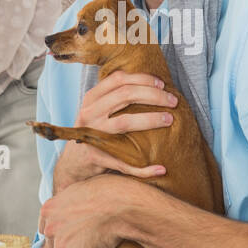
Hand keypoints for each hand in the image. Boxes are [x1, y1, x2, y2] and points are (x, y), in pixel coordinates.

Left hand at [40, 174, 149, 247]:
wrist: (118, 204)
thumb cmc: (106, 192)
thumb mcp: (78, 191)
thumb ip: (68, 203)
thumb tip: (71, 207)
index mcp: (48, 210)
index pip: (46, 229)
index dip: (58, 235)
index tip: (68, 239)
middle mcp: (51, 227)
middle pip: (54, 246)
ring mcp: (61, 244)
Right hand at [54, 71, 176, 189]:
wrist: (74, 162)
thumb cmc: (94, 131)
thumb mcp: (97, 109)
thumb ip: (114, 97)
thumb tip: (151, 85)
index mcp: (91, 98)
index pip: (118, 79)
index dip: (142, 78)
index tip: (162, 83)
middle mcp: (89, 113)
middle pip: (125, 95)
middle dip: (153, 95)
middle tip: (173, 101)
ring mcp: (91, 134)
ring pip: (124, 122)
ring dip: (151, 119)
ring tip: (170, 119)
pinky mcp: (95, 157)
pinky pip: (123, 162)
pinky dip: (144, 169)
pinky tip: (161, 169)